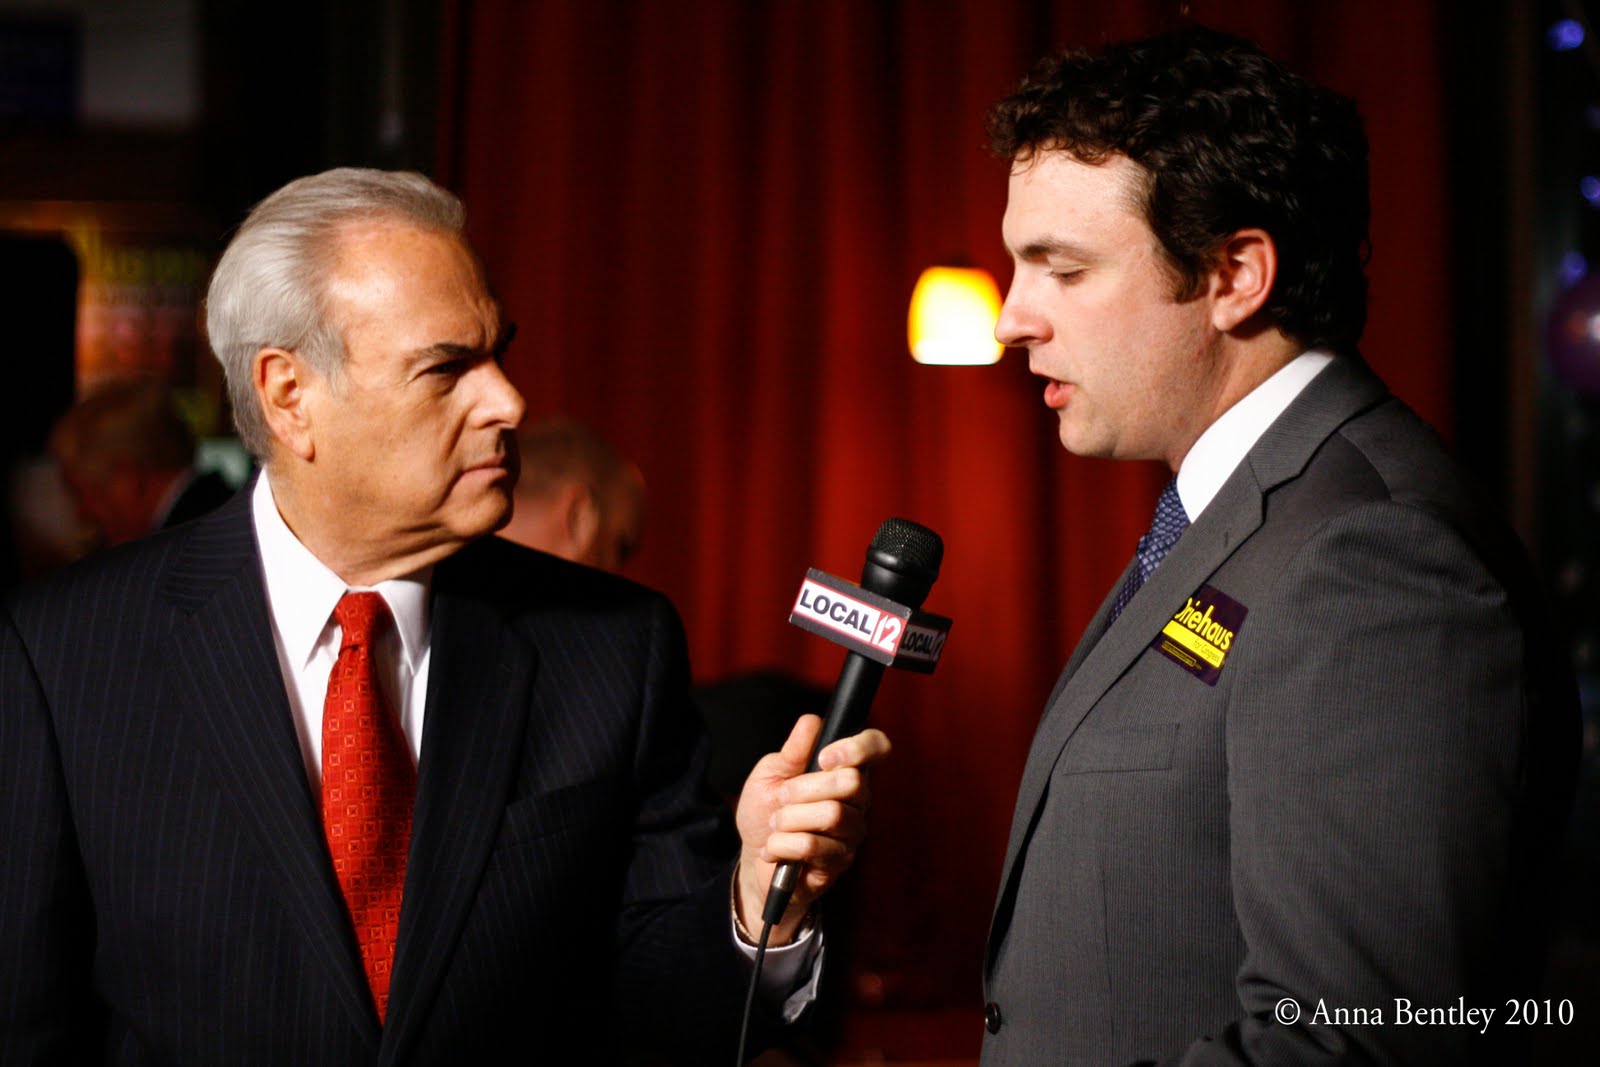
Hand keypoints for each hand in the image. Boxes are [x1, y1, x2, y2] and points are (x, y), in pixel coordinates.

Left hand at [733, 714, 890, 944]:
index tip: (823, 758)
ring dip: (788, 819)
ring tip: (775, 824)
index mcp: (845, 770)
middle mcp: (858, 799)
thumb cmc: (765, 809)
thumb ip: (792, 750)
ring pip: (831, 814)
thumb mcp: (770, 773)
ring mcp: (852, 832)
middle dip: (804, 788)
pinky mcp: (840, 862)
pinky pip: (812, 845)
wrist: (753, 855)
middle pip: (851, 782)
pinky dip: (781, 845)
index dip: (857, 747)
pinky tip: (773, 849)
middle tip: (782, 797)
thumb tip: (813, 721)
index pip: (876, 747)